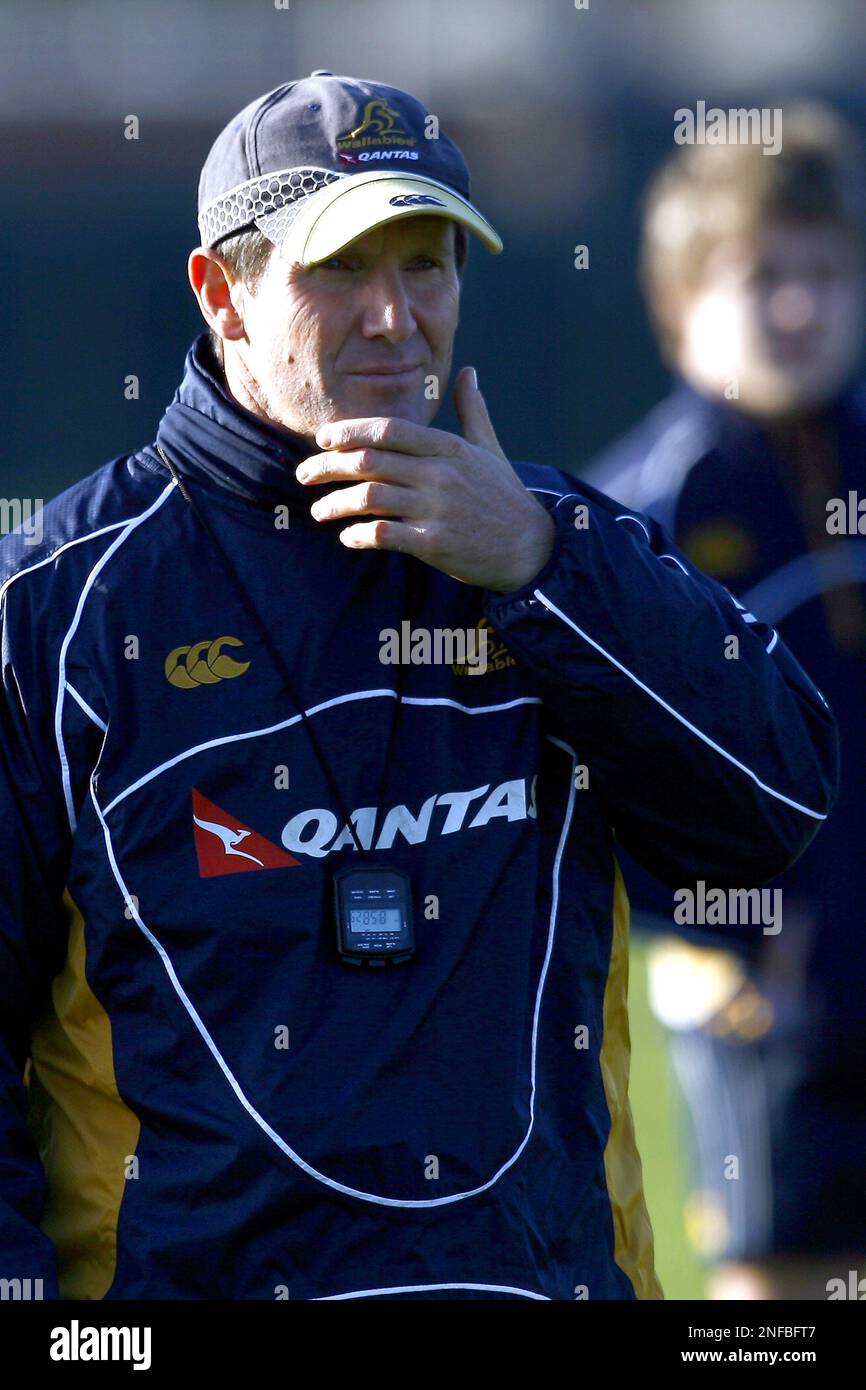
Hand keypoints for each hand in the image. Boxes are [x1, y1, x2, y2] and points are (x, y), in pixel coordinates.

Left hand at [295, 367, 554, 591]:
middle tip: (303, 474)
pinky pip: (383, 535)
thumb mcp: (490, 449)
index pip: (387, 430)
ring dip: (334, 505)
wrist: (531, 547)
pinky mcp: (434, 544)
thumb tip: (468, 372)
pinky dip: (357, 536)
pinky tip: (348, 538)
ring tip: (319, 511)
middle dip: (326, 467)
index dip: (348, 432)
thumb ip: (472, 410)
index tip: (323, 440)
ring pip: (368, 499)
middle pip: (367, 462)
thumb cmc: (505, 497)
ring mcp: (436, 510)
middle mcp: (438, 474)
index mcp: (447, 448)